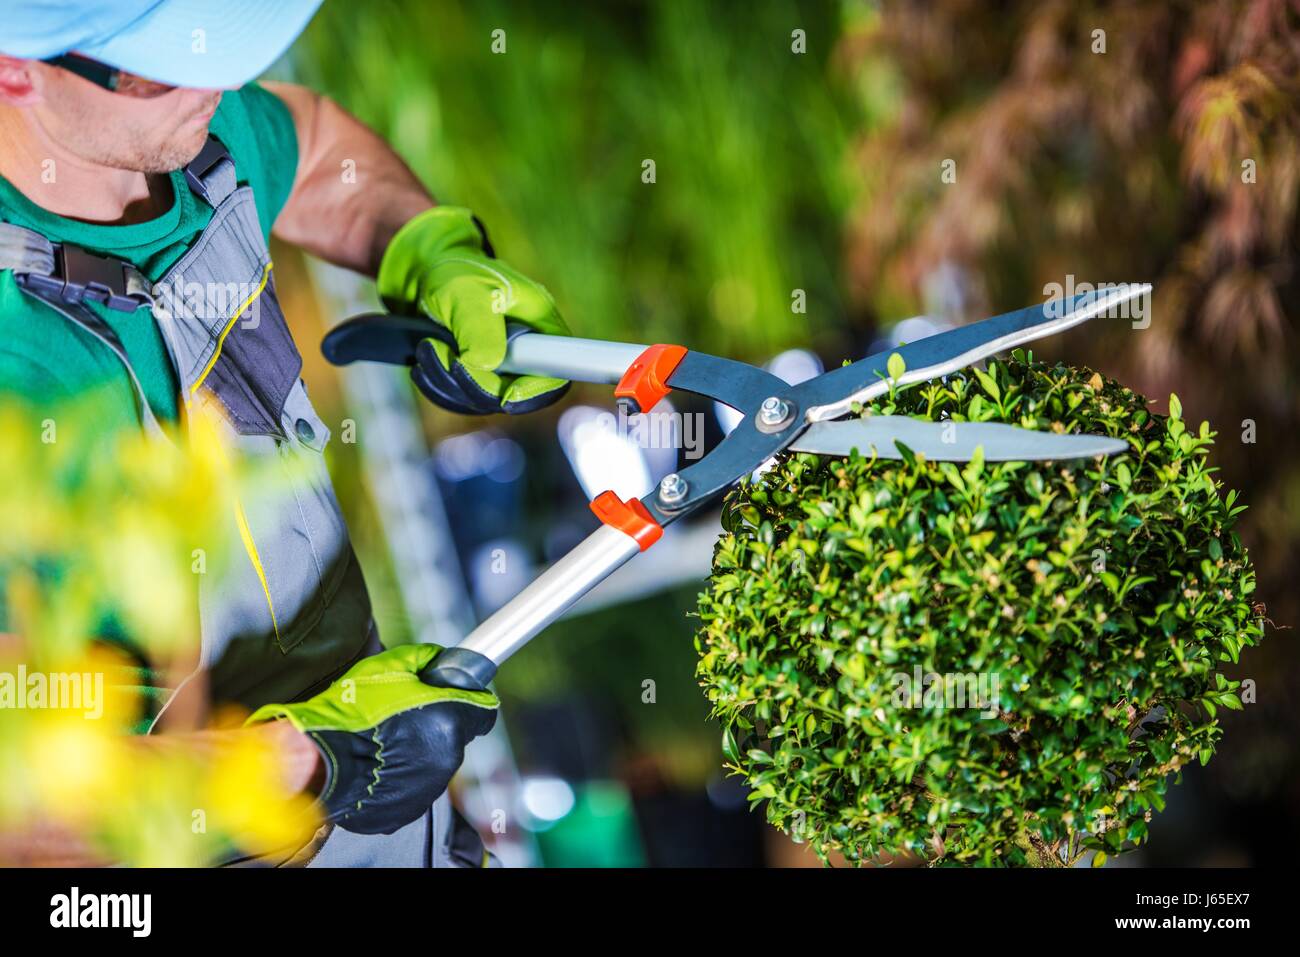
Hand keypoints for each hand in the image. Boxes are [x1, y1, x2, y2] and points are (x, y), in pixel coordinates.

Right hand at [246, 644, 497, 834]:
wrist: (316, 760)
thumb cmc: (349, 712)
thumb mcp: (388, 667)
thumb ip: (425, 658)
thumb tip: (441, 659)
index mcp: (449, 722)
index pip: (483, 710)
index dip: (468, 699)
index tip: (454, 696)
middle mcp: (446, 758)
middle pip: (456, 735)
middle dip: (438, 723)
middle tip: (404, 715)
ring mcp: (428, 788)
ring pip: (435, 761)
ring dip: (419, 749)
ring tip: (385, 740)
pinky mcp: (408, 809)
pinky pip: (414, 785)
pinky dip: (402, 774)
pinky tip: (377, 762)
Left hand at [377, 206, 569, 413]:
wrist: (426, 273)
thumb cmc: (454, 272)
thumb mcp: (466, 292)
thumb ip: (479, 330)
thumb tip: (486, 367)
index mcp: (541, 326)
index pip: (556, 374)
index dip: (534, 392)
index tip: (504, 394)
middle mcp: (526, 352)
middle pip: (514, 396)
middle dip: (472, 384)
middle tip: (437, 351)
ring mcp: (501, 368)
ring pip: (482, 402)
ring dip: (447, 383)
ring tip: (427, 348)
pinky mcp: (477, 376)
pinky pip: (462, 400)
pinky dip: (439, 387)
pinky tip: (425, 363)